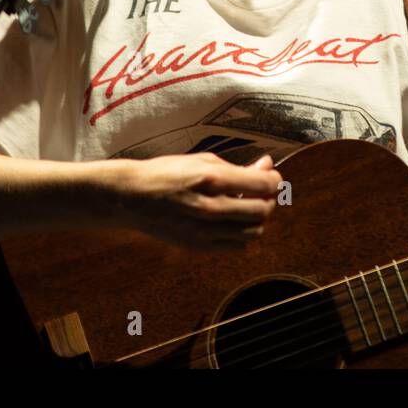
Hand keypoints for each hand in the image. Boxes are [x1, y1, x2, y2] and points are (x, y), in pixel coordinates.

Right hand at [113, 152, 281, 251]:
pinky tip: (231, 220)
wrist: (133, 197)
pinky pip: (236, 245)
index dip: (274, 180)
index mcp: (213, 180)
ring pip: (253, 232)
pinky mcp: (199, 246)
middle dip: (267, 199)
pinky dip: (241, 233)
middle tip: (259, 190)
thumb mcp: (203, 160)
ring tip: (244, 205)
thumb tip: (267, 166)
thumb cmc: (168, 172)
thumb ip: (237, 168)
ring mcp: (205, 231)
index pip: (264, 186)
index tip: (270, 175)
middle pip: (263, 211)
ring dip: (256, 218)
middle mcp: (211, 207)